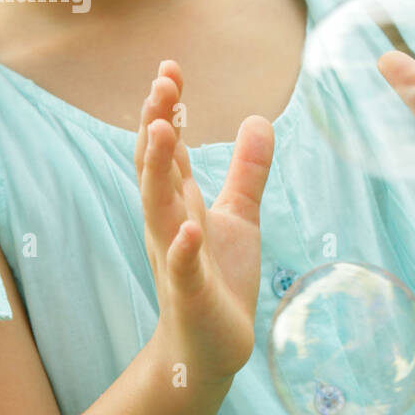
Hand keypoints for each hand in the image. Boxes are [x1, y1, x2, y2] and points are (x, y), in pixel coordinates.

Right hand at [134, 61, 273, 384]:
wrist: (211, 346)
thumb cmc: (220, 276)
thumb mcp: (240, 216)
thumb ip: (248, 171)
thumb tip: (259, 119)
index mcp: (179, 203)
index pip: (168, 149)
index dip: (167, 110)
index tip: (170, 69)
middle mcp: (168, 223)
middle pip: (155, 168)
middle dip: (157, 126)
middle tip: (161, 85)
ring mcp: (175, 257)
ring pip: (158, 208)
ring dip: (159, 170)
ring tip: (165, 130)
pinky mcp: (190, 292)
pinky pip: (182, 266)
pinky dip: (183, 247)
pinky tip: (189, 229)